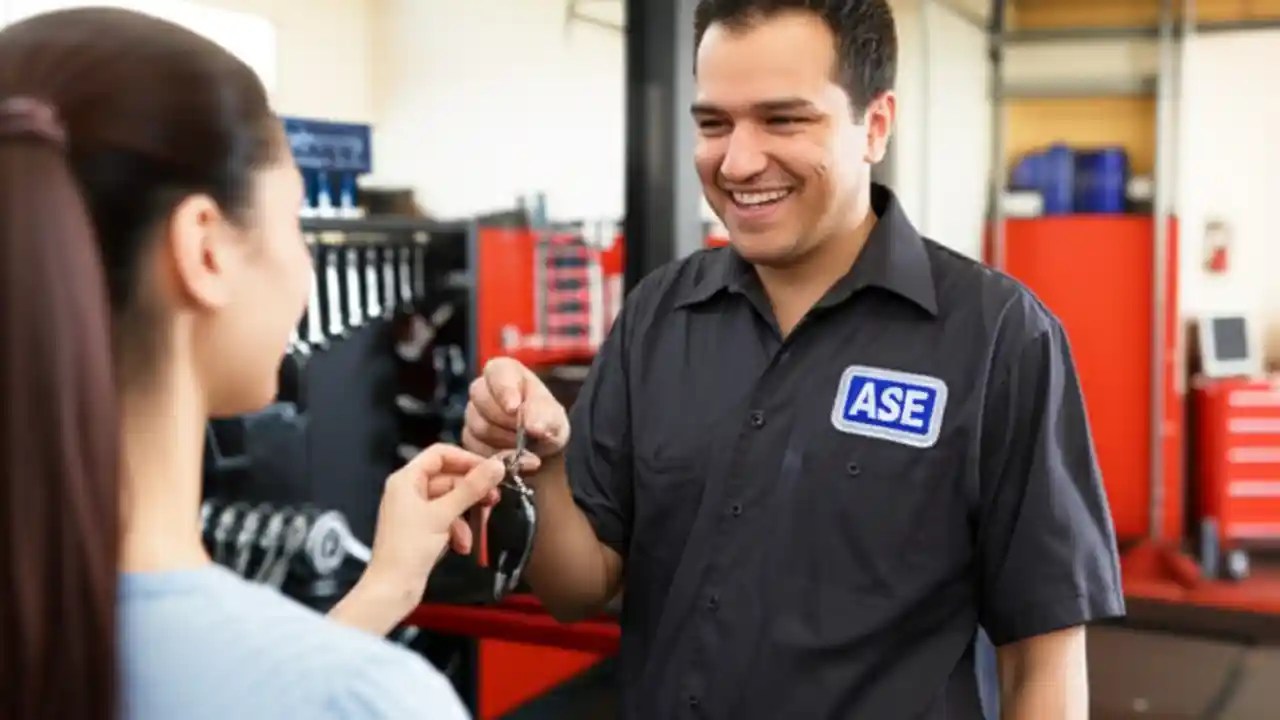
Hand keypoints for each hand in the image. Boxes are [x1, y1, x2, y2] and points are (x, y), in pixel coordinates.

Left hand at [366, 444, 532, 599]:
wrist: (392, 589)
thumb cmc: (409, 548)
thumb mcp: (443, 515)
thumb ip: (471, 488)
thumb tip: (496, 466)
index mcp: (406, 479)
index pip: (440, 454)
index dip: (467, 459)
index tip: (490, 470)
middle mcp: (408, 491)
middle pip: (448, 478)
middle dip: (471, 491)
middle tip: (493, 499)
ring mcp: (414, 511)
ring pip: (450, 501)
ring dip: (466, 515)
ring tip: (479, 527)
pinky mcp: (421, 530)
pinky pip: (446, 520)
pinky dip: (457, 530)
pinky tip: (462, 546)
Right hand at [463, 357, 569, 458]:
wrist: (540, 449)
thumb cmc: (547, 423)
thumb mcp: (554, 417)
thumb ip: (545, 417)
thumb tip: (534, 427)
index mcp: (506, 372)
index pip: (497, 371)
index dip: (504, 390)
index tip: (514, 409)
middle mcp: (484, 389)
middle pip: (482, 399)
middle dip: (506, 420)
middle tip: (526, 433)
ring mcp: (472, 414)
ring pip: (478, 426)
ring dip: (504, 439)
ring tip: (522, 444)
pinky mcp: (468, 438)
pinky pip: (475, 447)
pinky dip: (495, 454)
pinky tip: (510, 453)